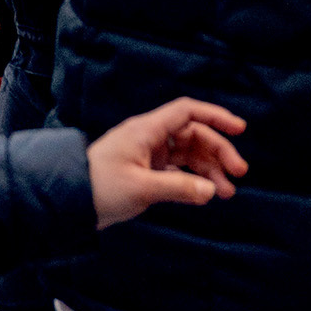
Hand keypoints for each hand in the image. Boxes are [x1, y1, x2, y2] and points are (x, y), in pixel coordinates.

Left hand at [87, 98, 247, 227]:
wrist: (70, 199)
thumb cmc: (101, 187)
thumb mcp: (141, 187)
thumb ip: (178, 187)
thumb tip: (211, 190)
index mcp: (145, 130)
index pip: (185, 112)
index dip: (214, 116)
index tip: (240, 129)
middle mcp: (148, 137)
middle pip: (192, 134)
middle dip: (218, 151)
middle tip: (238, 174)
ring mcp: (148, 153)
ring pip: (188, 153)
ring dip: (210, 169)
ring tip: (226, 192)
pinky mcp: (146, 170)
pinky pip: (178, 168)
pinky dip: (195, 178)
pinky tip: (207, 192)